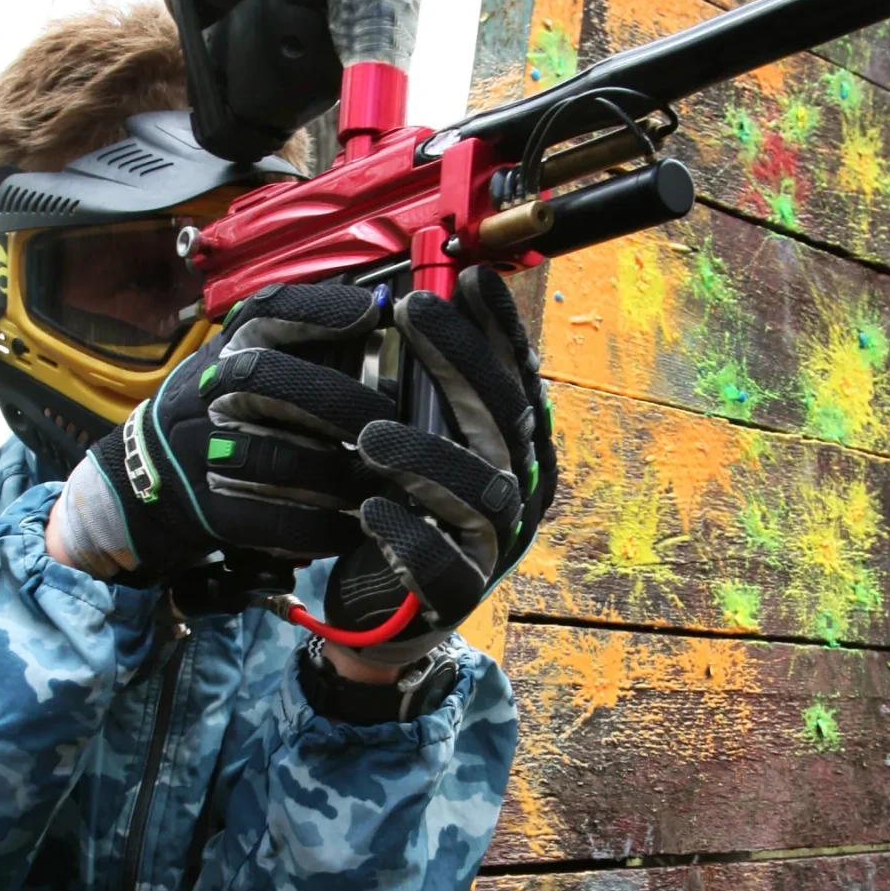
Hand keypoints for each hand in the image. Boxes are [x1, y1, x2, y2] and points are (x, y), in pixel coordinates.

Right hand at [76, 285, 385, 587]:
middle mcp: (210, 391)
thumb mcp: (248, 361)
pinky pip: (272, 520)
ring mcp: (204, 452)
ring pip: (277, 457)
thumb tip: (384, 314)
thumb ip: (307, 344)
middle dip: (336, 399)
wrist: (149, 475)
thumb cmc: (225, 409)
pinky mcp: (211, 509)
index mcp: (229, 348)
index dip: (317, 310)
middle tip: (386, 419)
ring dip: (339, 473)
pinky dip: (320, 527)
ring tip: (383, 480)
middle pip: (269, 380)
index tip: (369, 313)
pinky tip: (353, 527)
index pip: (267, 313)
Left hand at [207, 267, 555, 661]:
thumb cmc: (398, 511)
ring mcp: (492, 544)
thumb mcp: (413, 440)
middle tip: (414, 311)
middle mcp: (515, 490)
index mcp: (511, 448)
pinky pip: (442, 562)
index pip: (519, 377)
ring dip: (426, 455)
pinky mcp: (457, 593)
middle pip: (506, 418)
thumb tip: (419, 297)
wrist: (380, 613)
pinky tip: (370, 508)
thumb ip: (425, 387)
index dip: (500, 327)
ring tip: (371, 434)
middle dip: (461, 359)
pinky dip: (408, 532)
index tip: (470, 277)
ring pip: (482, 490)